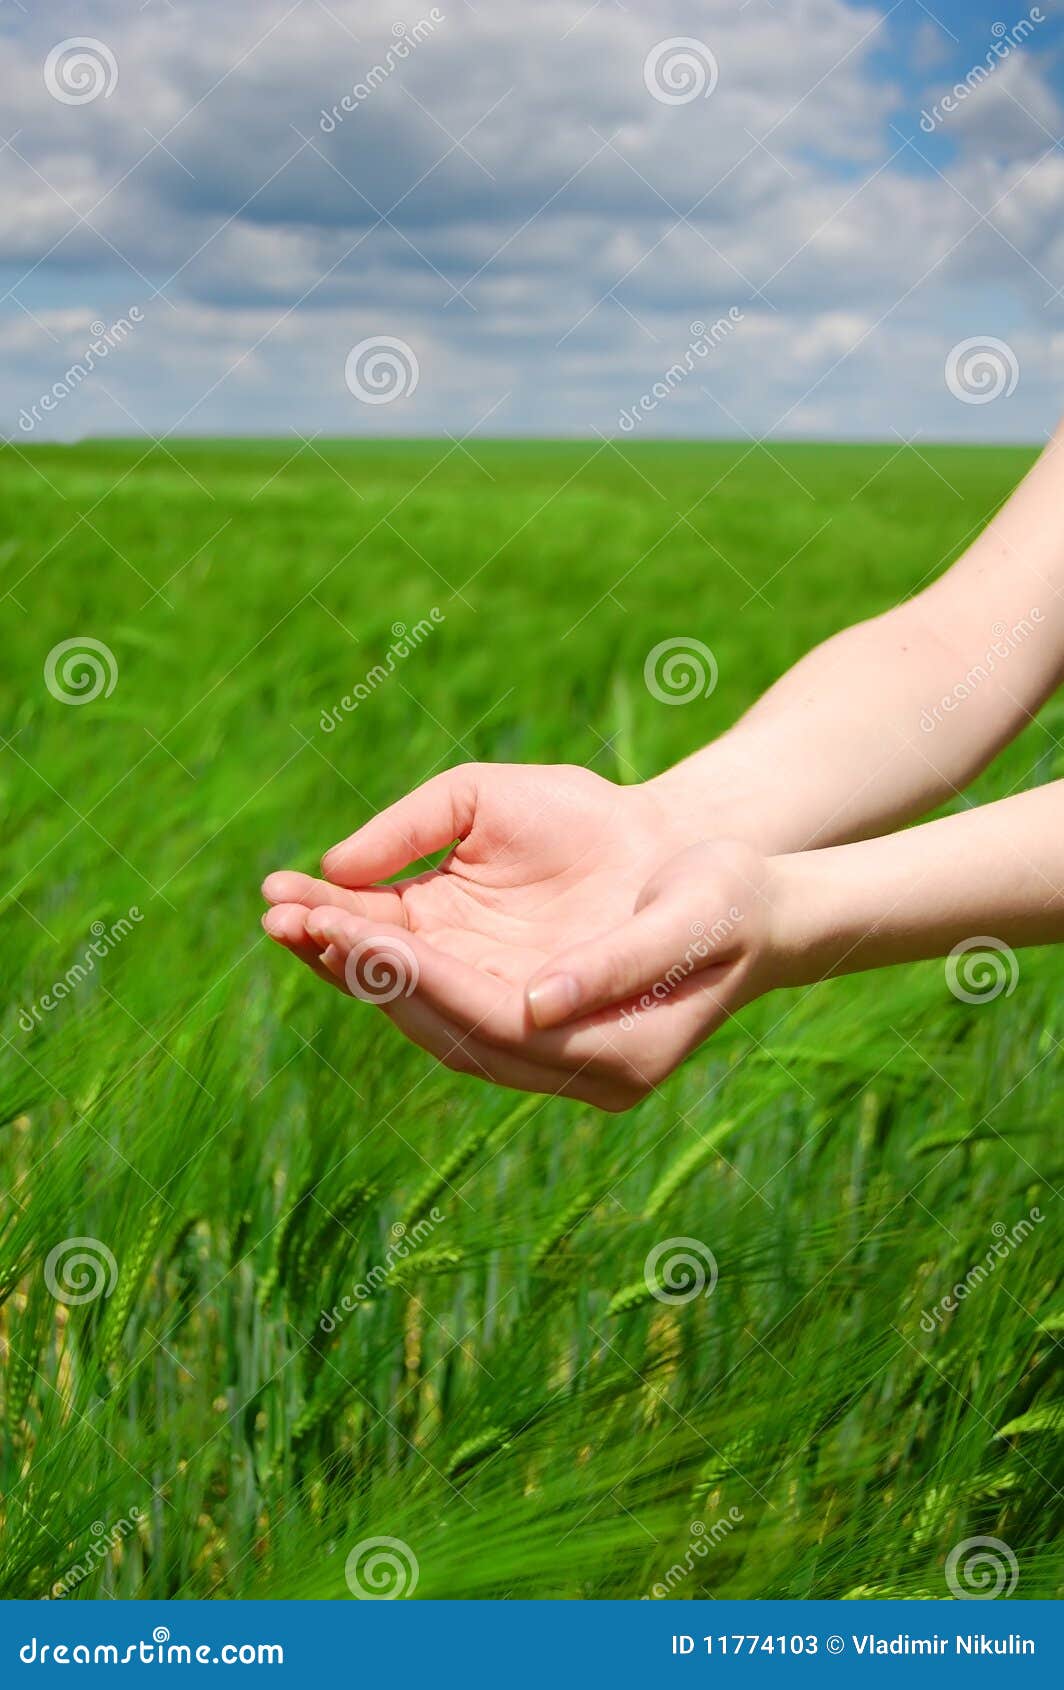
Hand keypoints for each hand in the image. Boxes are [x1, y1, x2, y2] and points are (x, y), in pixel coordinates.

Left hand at [262, 762, 786, 1109]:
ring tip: (288, 915)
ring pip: (432, 1021)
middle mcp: (577, 1072)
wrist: (752, 903)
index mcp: (619, 1054)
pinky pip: (443, 1000)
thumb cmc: (731, 896)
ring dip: (360, 970)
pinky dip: (389, 962)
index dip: (416, 975)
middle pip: (446, 1029)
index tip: (345, 925)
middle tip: (286, 914)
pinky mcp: (530, 1023)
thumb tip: (532, 1003)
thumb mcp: (693, 914)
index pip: (492, 1021)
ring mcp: (552, 1056)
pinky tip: (339, 923)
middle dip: (364, 971)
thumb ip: (617, 962)